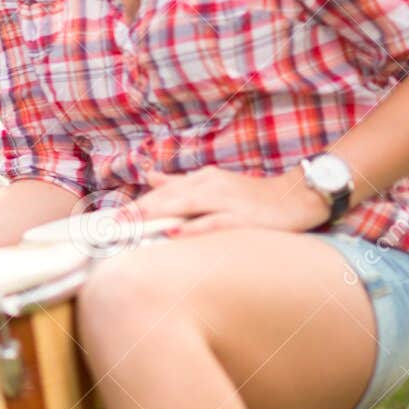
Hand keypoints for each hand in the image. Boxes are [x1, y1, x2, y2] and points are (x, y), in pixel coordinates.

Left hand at [130, 166, 330, 235]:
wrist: (296, 197)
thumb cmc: (252, 196)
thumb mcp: (212, 185)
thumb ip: (180, 184)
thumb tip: (149, 176)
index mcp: (201, 180)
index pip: (162, 193)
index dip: (135, 205)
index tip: (111, 218)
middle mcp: (210, 186)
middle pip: (167, 198)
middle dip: (138, 211)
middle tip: (112, 224)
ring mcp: (226, 201)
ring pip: (184, 206)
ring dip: (156, 216)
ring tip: (131, 225)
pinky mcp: (243, 217)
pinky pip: (214, 222)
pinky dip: (193, 226)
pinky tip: (174, 232)